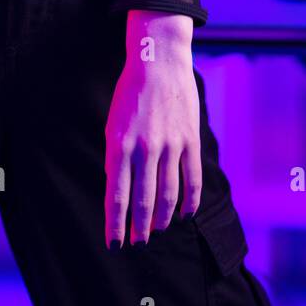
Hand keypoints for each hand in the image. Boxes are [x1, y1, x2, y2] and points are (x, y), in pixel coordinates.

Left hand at [104, 14, 201, 246]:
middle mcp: (145, 148)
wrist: (158, 61)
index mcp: (119, 144)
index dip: (115, 223)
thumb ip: (118, 156)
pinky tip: (184, 215)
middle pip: (143, 201)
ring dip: (161, 219)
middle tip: (137, 243)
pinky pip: (192, 179)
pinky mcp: (190, 140)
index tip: (114, 243)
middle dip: (139, 228)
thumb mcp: (113, 124)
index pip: (117, 195)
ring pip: (168, 195)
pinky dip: (189, 202)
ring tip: (156, 231)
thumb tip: (121, 190)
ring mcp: (170, 145)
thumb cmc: (130, 93)